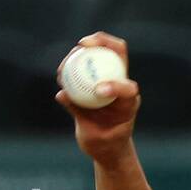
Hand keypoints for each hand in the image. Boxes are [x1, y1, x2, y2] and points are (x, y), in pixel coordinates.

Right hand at [56, 32, 140, 165]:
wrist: (108, 147)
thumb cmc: (106, 145)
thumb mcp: (96, 138)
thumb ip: (81, 116)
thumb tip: (63, 94)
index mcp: (129, 102)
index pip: (128, 87)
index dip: (115, 85)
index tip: (98, 91)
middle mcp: (121, 85)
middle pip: (116, 53)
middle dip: (102, 42)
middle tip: (83, 44)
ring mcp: (108, 80)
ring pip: (98, 55)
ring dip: (83, 50)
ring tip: (68, 58)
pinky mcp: (94, 81)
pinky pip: (82, 67)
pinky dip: (71, 64)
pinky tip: (61, 69)